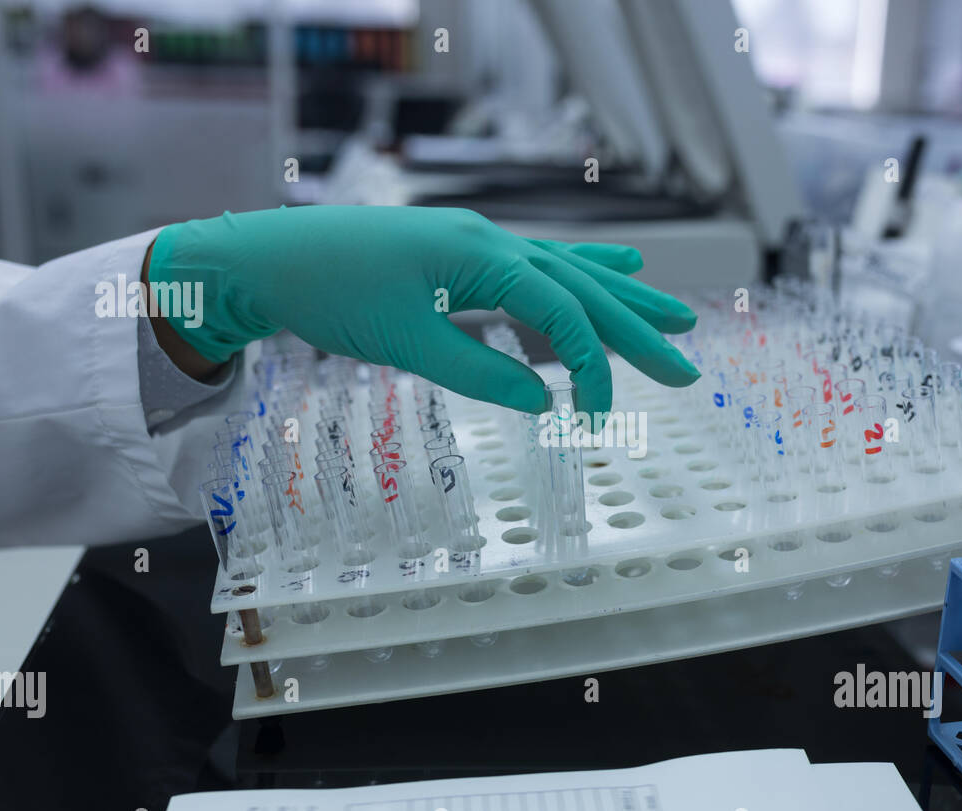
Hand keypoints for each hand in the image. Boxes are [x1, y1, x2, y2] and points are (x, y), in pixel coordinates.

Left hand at [147, 205, 699, 416]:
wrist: (273, 256)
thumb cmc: (332, 294)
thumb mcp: (404, 341)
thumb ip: (477, 372)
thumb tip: (543, 401)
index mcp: (483, 257)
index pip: (561, 314)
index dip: (590, 368)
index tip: (597, 419)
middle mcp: (495, 241)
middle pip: (583, 289)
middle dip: (638, 331)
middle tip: (688, 367)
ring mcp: (484, 242)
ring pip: (569, 273)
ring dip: (623, 301)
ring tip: (674, 317)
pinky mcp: (469, 252)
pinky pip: (542, 262)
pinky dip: (583, 271)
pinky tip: (619, 268)